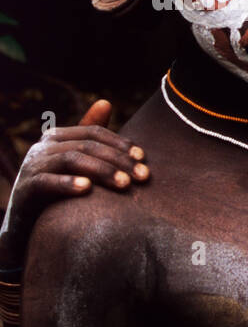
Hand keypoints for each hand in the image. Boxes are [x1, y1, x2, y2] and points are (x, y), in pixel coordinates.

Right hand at [0, 100, 146, 267]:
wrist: (27, 224)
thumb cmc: (58, 189)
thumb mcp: (75, 162)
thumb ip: (90, 138)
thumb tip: (106, 102)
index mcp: (57, 137)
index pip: (94, 132)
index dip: (120, 143)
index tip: (144, 158)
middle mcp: (42, 147)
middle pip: (87, 146)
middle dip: (118, 160)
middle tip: (143, 177)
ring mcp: (32, 166)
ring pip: (71, 160)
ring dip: (101, 171)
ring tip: (125, 184)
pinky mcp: (24, 188)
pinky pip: (46, 181)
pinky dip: (67, 183)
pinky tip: (87, 189)